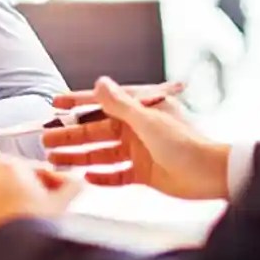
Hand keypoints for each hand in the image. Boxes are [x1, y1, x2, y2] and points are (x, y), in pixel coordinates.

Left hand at [0, 158, 82, 252]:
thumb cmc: (34, 230)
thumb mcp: (61, 204)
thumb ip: (70, 186)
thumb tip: (76, 181)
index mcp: (10, 165)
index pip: (28, 168)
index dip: (42, 182)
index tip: (49, 193)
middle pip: (3, 177)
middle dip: (16, 190)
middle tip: (31, 209)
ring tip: (12, 220)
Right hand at [43, 77, 229, 199]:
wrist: (213, 176)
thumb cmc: (187, 144)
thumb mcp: (149, 121)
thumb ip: (120, 104)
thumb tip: (99, 82)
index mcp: (140, 108)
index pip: (102, 102)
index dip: (77, 102)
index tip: (54, 104)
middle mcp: (137, 128)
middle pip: (96, 130)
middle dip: (71, 134)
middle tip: (46, 138)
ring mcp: (139, 151)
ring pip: (102, 153)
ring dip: (79, 155)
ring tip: (55, 158)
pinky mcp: (143, 173)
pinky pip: (115, 174)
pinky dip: (101, 177)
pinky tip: (85, 177)